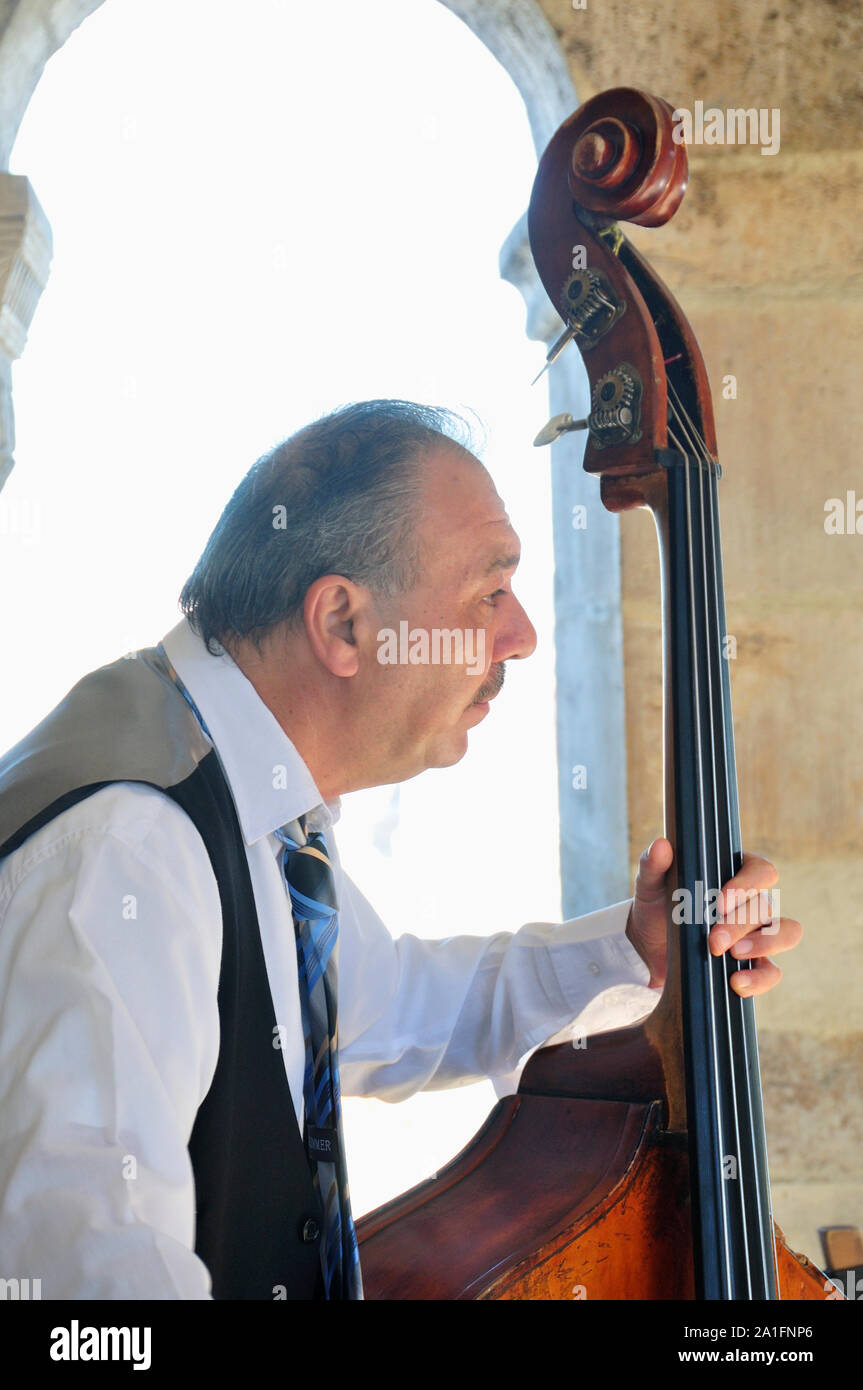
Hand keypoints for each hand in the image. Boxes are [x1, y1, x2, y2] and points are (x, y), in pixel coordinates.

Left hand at [625, 837, 801, 996]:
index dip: (747, 885)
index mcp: (735, 873)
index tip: (720, 903)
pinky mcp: (753, 964)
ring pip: (787, 932)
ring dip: (765, 944)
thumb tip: (662, 845)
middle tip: (713, 941)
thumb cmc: (657, 906)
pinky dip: (760, 978)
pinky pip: (772, 971)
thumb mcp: (650, 885)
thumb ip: (654, 864)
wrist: (648, 947)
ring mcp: (758, 934)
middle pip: (766, 905)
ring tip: (734, 955)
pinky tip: (736, 982)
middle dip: (740, 924)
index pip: (761, 871)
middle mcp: (752, 902)